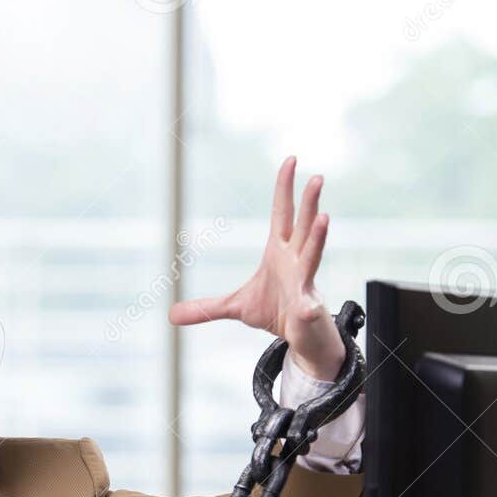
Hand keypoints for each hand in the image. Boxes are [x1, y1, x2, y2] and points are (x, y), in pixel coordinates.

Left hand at [169, 156, 344, 380]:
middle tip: (317, 177)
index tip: (290, 160)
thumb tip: (171, 314)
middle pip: (304, 225)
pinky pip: (308, 307)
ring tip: (325, 218)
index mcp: (280, 251)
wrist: (299, 336)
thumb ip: (206, 307)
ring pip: (313, 255)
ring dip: (319, 237)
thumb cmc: (275, 311)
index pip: (283, 213)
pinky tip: (308, 309)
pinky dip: (308, 308)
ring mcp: (304, 282)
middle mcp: (296, 260)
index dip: (285, 188)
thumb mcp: (235, 307)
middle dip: (310, 202)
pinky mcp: (307, 308)